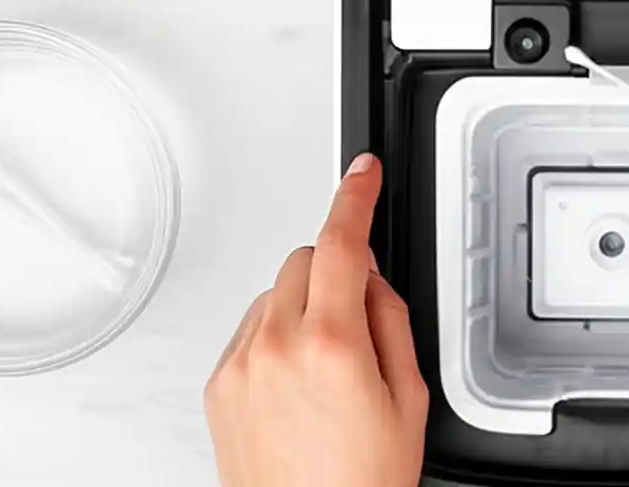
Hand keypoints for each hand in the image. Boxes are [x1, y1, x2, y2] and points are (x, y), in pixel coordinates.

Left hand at [204, 154, 427, 486]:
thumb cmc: (361, 479)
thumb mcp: (409, 397)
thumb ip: (390, 319)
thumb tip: (370, 279)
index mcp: (331, 344)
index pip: (341, 243)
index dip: (355, 197)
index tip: (362, 173)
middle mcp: (275, 347)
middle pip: (303, 259)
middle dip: (336, 269)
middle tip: (362, 316)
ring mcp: (240, 365)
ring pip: (275, 292)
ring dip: (305, 303)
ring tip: (331, 366)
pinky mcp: (219, 384)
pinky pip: (251, 328)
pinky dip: (278, 333)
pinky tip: (302, 381)